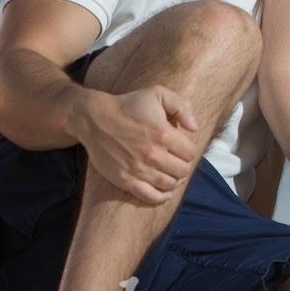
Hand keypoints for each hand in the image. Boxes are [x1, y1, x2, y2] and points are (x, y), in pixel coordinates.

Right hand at [73, 85, 200, 204]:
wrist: (94, 118)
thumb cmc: (128, 105)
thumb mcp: (157, 93)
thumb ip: (181, 107)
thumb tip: (195, 128)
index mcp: (163, 134)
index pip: (190, 153)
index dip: (188, 150)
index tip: (181, 147)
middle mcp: (152, 154)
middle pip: (182, 171)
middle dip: (182, 166)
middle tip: (176, 161)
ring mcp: (138, 169)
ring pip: (169, 185)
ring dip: (174, 180)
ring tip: (171, 173)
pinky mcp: (125, 180)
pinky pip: (151, 196)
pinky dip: (162, 196)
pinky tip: (165, 191)